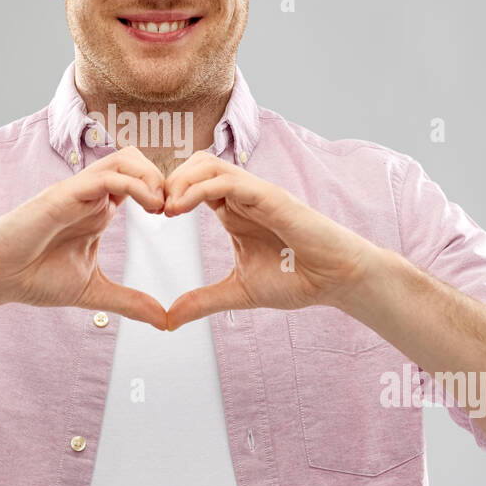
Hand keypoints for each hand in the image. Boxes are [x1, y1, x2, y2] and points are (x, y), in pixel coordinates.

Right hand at [0, 145, 168, 329]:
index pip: (140, 180)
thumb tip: (164, 320)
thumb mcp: (93, 291)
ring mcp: (78, 191)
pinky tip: (150, 207)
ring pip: (125, 159)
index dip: (165, 191)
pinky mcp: (64, 194)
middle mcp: (91, 194)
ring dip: (152, 176)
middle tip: (177, 209)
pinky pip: (107, 176)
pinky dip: (135, 184)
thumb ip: (129, 302)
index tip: (181, 217)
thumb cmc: (34, 277)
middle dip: (164, 177)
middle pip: (136, 159)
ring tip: (164, 207)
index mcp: (99, 209)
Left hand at [161, 151, 384, 330]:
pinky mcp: (269, 196)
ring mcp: (256, 193)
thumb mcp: (238, 292)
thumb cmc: (298, 279)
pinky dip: (199, 188)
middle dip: (168, 181)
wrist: (337, 280)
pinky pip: (228, 180)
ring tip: (164, 208)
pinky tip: (181, 208)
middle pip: (195, 165)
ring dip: (180, 180)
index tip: (149, 216)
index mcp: (233, 210)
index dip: (167, 193)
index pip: (192, 183)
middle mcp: (242, 196)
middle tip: (151, 208)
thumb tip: (167, 320)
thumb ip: (203, 301)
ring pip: (208, 164)